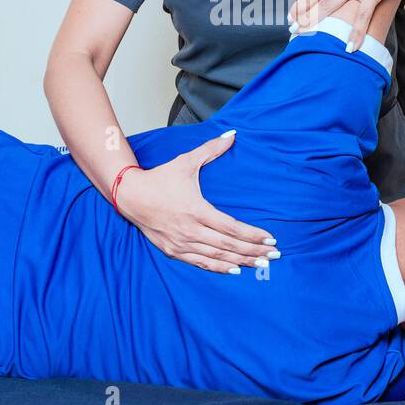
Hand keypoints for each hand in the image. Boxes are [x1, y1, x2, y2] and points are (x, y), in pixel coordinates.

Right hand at [112, 131, 279, 273]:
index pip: (231, 227)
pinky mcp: (173, 251)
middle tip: (274, 254)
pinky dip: (219, 268)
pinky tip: (235, 270)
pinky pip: (201, 263)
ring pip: (217, 257)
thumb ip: (211, 149)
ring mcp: (181, 243)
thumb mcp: (186, 162)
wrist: (130, 195)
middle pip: (228, 245)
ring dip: (241, 262)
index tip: (270, 238)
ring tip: (261, 264)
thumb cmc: (159, 178)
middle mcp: (190, 230)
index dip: (252, 235)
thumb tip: (232, 135)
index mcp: (196, 210)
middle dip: (254, 251)